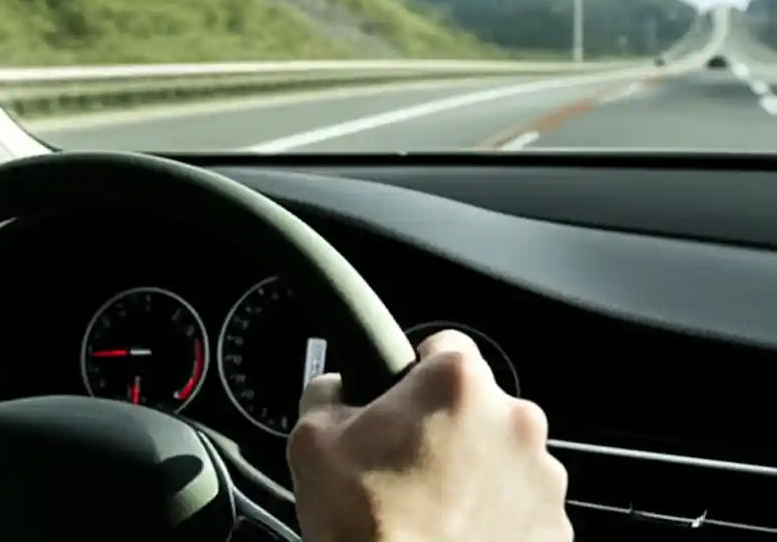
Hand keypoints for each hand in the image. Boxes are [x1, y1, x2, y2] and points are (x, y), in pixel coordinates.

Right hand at [286, 329, 570, 541]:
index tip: (400, 402)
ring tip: (432, 507)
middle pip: (478, 403)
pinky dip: (497, 513)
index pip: (443, 344)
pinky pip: (523, 503)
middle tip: (406, 463)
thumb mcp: (311, 440)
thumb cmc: (366, 526)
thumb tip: (340, 387)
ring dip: (475, 470)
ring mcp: (544, 477)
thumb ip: (327, 391)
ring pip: (503, 454)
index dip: (414, 372)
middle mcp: (515, 420)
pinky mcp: (556, 525)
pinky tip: (458, 533)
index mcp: (459, 384)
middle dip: (446, 425)